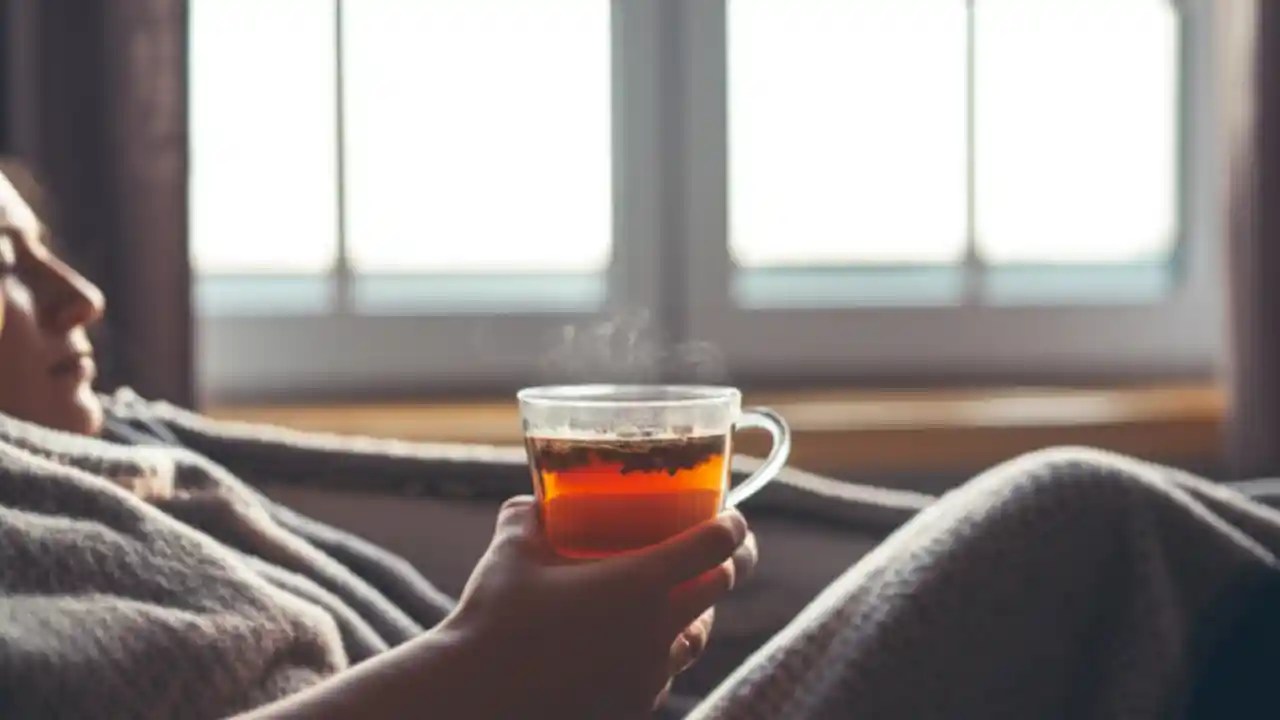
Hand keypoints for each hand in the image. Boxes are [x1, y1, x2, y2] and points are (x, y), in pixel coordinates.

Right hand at [440, 495, 757, 718]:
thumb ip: (529, 516)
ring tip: (682, 599)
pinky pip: (665, 674)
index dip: (733, 525)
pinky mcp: (632, 706)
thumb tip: (533, 502)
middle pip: (720, 587)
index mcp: (641, 582)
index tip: (732, 516)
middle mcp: (657, 629)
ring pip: (697, 636)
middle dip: (727, 563)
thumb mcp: (511, 551)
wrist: (477, 698)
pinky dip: (663, 653)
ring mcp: (649, 674)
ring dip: (697, 612)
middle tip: (719, 550)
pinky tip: (639, 646)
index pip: (716, 545)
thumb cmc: (494, 618)